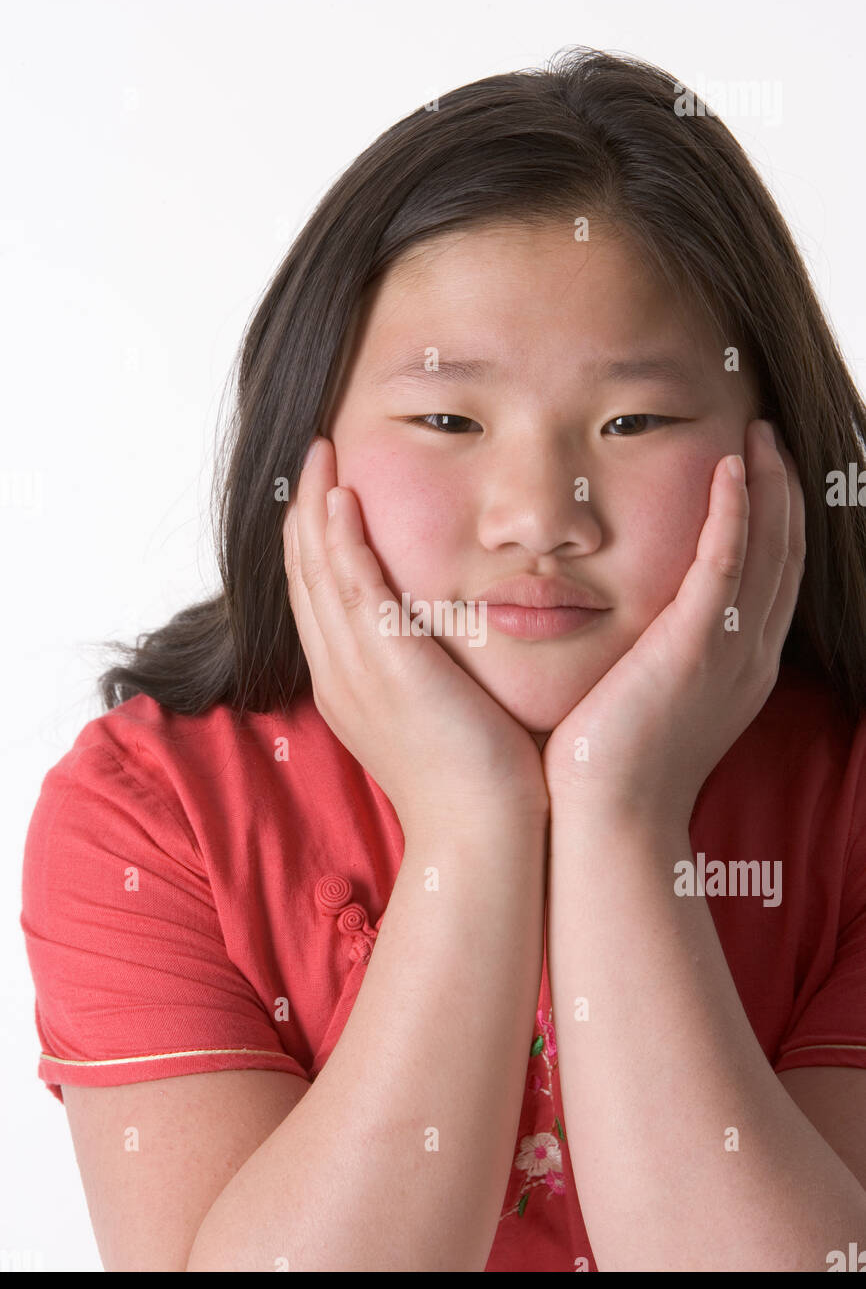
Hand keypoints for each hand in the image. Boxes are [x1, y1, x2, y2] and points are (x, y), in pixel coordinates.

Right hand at [283, 436, 548, 829]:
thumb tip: (451, 643)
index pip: (320, 597)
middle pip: (304, 576)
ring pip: (317, 572)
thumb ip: (434, 672)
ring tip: (319, 454)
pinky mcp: (387, 667)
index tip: (326, 491)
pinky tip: (342, 497)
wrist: (484, 834)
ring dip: (314, 508)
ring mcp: (356, 670)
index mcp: (350, 685)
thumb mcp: (443, 716)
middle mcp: (340, 674)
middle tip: (311, 454)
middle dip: (303, 511)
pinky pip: (351, 588)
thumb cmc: (480, 783)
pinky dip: (341, 540)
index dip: (316, 539)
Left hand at [541, 420, 805, 821]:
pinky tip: (731, 467)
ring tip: (756, 434)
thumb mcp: (643, 704)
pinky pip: (728, 561)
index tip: (755, 472)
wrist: (606, 821)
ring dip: (766, 485)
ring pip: (768, 548)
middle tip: (767, 436)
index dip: (771, 522)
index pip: (768, 579)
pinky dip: (736, 510)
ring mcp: (731, 650)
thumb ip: (648, 660)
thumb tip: (622, 633)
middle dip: (780, 491)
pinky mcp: (697, 645)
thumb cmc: (607, 772)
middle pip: (784, 554)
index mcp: (738, 669)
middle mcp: (749, 656)